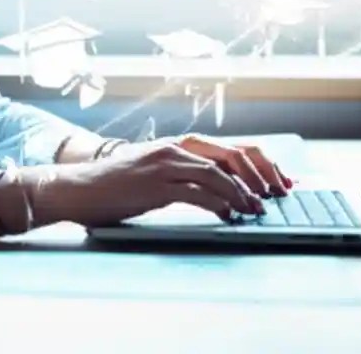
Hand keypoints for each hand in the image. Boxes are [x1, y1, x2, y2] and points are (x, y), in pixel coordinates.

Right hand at [26, 142, 267, 225]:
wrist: (78, 189)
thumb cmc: (116, 187)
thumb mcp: (157, 178)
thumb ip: (188, 181)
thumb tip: (227, 200)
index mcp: (179, 145)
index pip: (232, 149)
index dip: (262, 164)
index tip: (282, 181)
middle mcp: (175, 148)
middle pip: (232, 155)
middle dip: (261, 175)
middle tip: (279, 194)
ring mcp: (164, 164)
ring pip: (217, 172)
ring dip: (243, 192)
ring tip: (258, 209)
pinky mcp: (155, 184)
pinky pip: (196, 191)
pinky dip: (219, 203)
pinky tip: (230, 215)